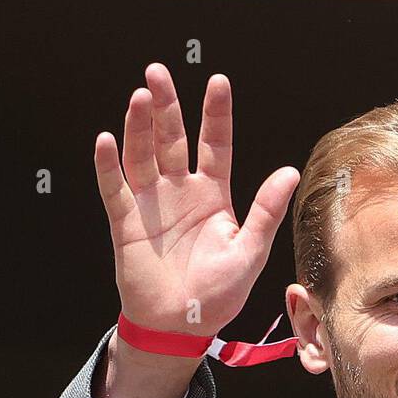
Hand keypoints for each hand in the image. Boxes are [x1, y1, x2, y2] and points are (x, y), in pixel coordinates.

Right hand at [93, 63, 299, 336]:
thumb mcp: (250, 252)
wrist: (182, 326)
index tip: (218, 81)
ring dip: (139, 126)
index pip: (215, 144)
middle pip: (172, 138)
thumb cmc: (219, 294)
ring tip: (140, 96)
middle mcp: (180, 192)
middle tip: (159, 72)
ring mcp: (151, 204)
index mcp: (213, 196)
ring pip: (142, 154)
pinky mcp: (126, 222)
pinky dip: (108, 165)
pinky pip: (114, 188)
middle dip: (166, 105)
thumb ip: (266, 211)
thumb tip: (290, 172)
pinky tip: (106, 139)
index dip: (215, 114)